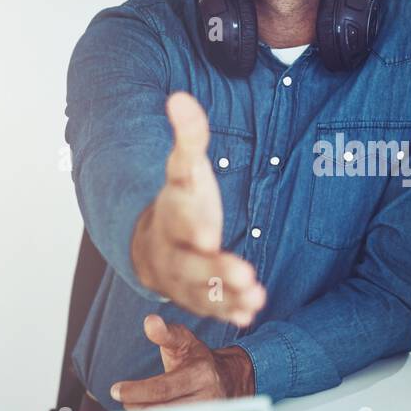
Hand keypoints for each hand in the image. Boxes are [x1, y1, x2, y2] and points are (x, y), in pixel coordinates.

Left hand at [111, 314, 254, 408]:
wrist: (227, 380)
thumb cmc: (197, 359)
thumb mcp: (184, 341)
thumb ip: (165, 333)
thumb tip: (150, 322)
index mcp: (200, 374)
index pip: (163, 388)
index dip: (136, 391)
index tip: (116, 390)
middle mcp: (206, 399)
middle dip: (136, 406)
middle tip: (123, 399)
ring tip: (133, 406)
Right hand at [131, 91, 265, 325]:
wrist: (154, 245)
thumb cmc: (179, 202)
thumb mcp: (184, 169)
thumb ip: (188, 137)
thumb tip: (179, 97)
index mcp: (171, 213)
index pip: (178, 218)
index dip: (191, 225)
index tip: (207, 233)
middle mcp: (173, 249)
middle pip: (189, 263)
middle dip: (215, 270)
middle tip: (245, 273)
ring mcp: (184, 277)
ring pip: (201, 291)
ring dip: (227, 296)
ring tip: (256, 296)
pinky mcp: (198, 296)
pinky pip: (211, 308)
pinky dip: (229, 311)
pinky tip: (250, 312)